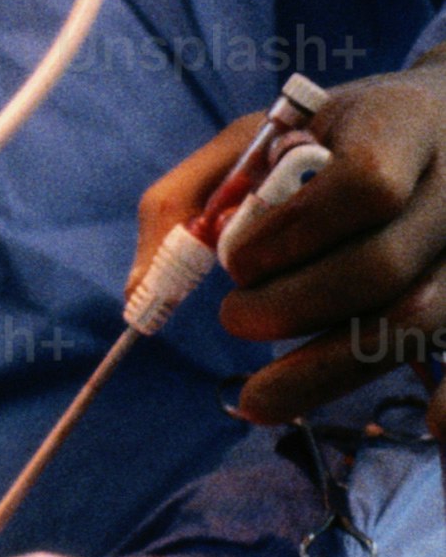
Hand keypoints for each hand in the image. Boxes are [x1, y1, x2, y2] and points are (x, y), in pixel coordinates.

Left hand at [140, 60, 445, 428]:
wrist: (439, 126)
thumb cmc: (333, 137)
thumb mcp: (259, 138)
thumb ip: (190, 198)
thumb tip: (140, 290)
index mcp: (401, 126)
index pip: (366, 186)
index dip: (292, 232)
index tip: (239, 259)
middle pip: (381, 267)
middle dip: (290, 307)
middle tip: (235, 317)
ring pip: (414, 322)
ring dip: (325, 368)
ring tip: (257, 393)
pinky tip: (428, 430)